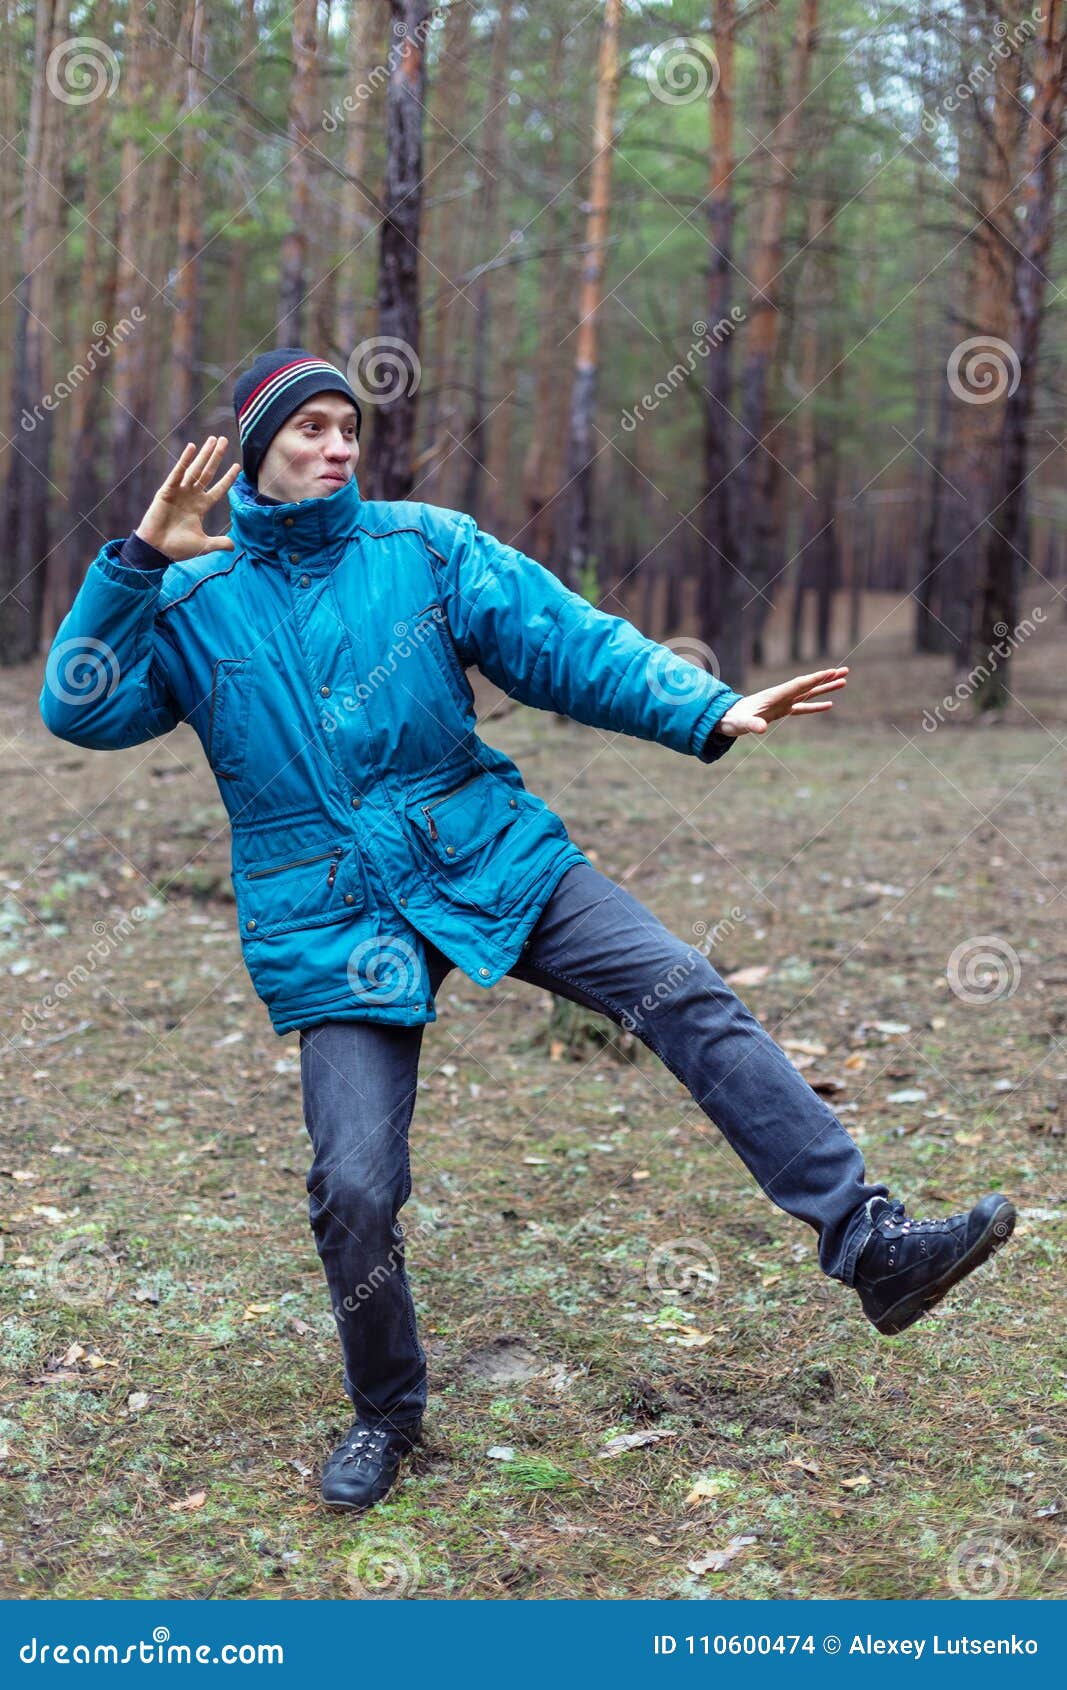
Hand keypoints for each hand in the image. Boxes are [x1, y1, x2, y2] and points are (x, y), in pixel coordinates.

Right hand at [135, 436, 240, 560]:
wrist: (157, 550)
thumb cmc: (177, 548)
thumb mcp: (203, 545)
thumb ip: (219, 543)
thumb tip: (234, 546)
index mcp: (200, 507)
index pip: (218, 489)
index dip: (228, 478)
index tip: (237, 466)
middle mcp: (191, 496)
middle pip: (208, 472)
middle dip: (216, 457)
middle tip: (224, 440)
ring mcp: (179, 492)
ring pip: (195, 469)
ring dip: (204, 454)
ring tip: (212, 439)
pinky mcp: (167, 491)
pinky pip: (178, 473)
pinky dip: (184, 461)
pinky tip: (192, 448)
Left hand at [715, 666, 849, 737]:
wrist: (726, 718)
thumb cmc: (732, 719)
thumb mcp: (741, 724)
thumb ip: (752, 724)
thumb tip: (762, 729)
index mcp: (774, 695)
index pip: (799, 685)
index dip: (815, 678)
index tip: (831, 671)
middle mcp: (781, 696)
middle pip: (808, 685)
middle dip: (826, 678)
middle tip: (845, 670)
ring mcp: (783, 703)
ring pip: (809, 693)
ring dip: (825, 688)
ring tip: (843, 681)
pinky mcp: (782, 711)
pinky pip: (803, 707)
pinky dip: (816, 706)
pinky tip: (829, 705)